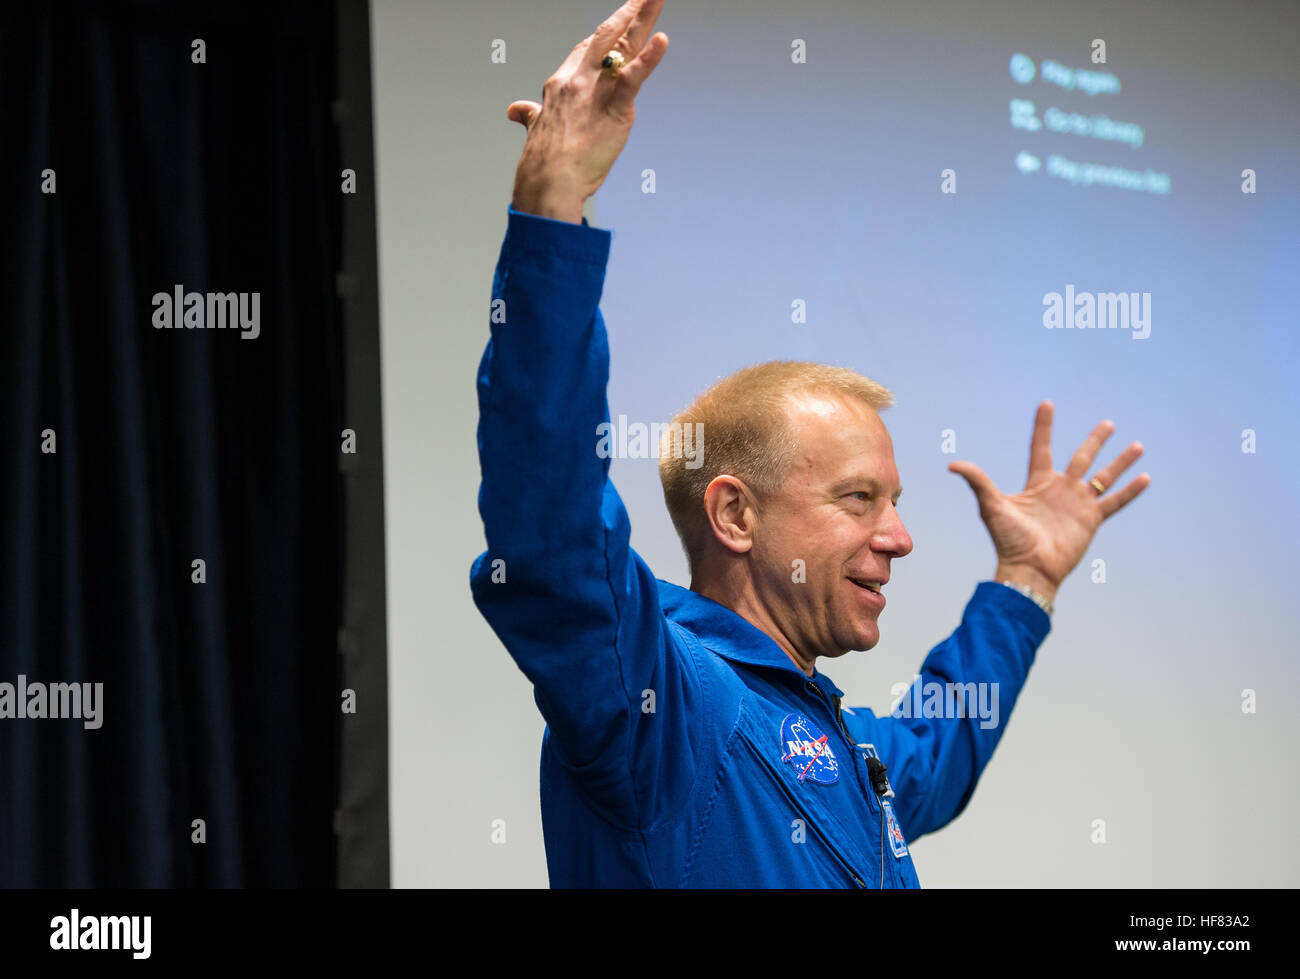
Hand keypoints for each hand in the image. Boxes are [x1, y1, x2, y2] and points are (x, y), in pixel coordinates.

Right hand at [507, 0, 668, 222]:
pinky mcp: (615, 108)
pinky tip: (663, 40)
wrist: (549, 182)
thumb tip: (516, 110)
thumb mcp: (536, 128)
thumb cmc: (544, 162)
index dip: (605, 33)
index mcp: (560, 82)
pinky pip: (634, 78)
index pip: (587, 49)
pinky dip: (650, 58)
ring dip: (643, 17)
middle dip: (627, 12)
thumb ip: (529, 115)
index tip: (620, 19)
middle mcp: (578, 79)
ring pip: (623, 45)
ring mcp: (596, 90)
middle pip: (606, 36)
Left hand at [948, 401, 1150, 602]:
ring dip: (1120, 462)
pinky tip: (1145, 477)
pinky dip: (1131, 491)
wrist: (1029, 568)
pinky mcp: (1092, 520)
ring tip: (1137, 445)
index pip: (1041, 448)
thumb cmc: (1009, 539)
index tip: (1046, 404)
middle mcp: (1060, 490)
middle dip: (1095, 441)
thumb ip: (978, 481)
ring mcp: (1078, 504)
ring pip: (1104, 476)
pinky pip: (1115, 502)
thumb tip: (953, 465)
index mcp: (1038, 483)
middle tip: (1108, 423)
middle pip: (1081, 458)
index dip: (1043, 427)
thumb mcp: (992, 506)